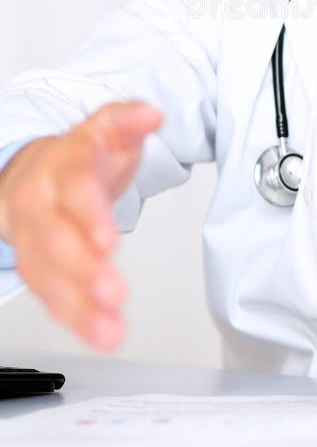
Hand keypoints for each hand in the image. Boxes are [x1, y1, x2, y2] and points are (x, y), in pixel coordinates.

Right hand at [0, 101, 161, 351]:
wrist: (42, 169)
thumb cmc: (83, 155)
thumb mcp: (108, 129)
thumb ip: (129, 120)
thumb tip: (152, 113)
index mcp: (60, 164)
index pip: (73, 188)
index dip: (89, 215)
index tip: (109, 241)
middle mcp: (38, 202)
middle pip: (54, 237)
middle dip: (83, 268)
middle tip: (114, 292)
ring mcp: (32, 237)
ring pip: (47, 273)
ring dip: (79, 304)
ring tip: (111, 327)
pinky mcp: (37, 266)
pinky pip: (50, 295)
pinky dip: (76, 319)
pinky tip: (102, 334)